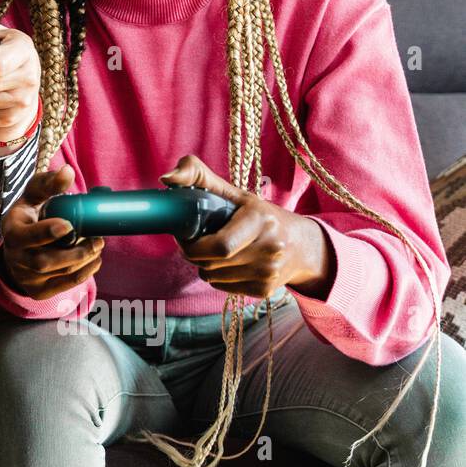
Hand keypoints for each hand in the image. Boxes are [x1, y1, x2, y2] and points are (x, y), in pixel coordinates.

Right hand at [0, 165, 103, 299]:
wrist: (18, 248)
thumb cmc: (30, 216)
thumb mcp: (33, 196)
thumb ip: (49, 184)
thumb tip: (68, 172)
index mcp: (12, 231)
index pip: (25, 237)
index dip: (46, 233)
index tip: (68, 225)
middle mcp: (15, 257)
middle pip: (44, 261)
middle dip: (75, 252)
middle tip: (98, 240)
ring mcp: (26, 277)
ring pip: (58, 274)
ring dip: (84, 261)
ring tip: (98, 246)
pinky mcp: (38, 290)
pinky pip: (64, 285)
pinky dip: (84, 274)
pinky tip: (94, 261)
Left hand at [161, 154, 335, 298]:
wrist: (301, 245)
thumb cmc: (257, 214)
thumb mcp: (234, 192)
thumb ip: (197, 176)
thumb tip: (166, 178)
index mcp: (261, 220)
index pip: (220, 247)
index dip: (194, 245)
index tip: (185, 234)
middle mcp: (271, 249)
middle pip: (211, 264)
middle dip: (193, 253)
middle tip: (192, 241)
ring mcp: (269, 273)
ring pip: (212, 278)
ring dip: (203, 265)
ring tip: (212, 250)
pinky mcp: (264, 291)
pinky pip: (222, 287)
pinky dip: (217, 277)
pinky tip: (227, 263)